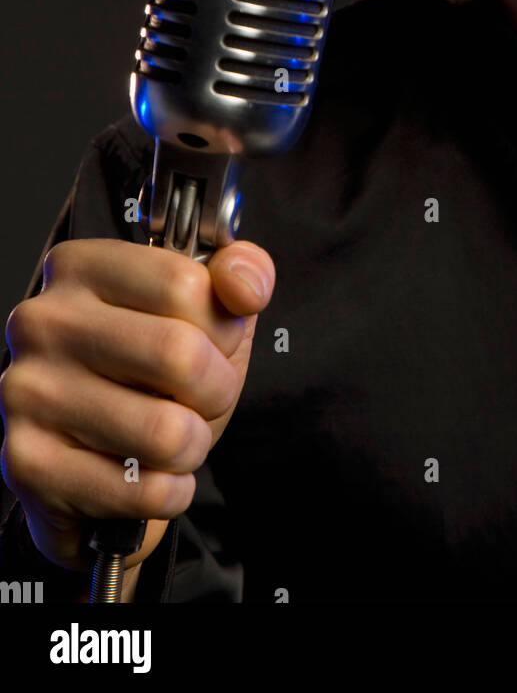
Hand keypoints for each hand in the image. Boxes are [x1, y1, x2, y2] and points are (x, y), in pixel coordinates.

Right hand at [0, 236, 274, 573]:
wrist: (92, 461)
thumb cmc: (149, 377)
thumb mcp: (204, 314)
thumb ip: (239, 275)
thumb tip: (247, 285)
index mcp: (82, 266)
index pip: (185, 285)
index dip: (221, 328)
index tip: (210, 343)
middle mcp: (44, 321)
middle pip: (180, 355)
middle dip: (215, 391)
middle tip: (200, 400)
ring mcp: (27, 392)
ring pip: (166, 432)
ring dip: (192, 447)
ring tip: (171, 440)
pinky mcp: (27, 463)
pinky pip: (142, 489)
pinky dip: (170, 491)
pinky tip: (149, 476)